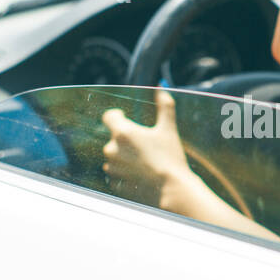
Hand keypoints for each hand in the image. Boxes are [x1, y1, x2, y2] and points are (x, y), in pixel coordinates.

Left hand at [101, 89, 192, 209]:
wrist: (171, 190)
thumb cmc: (170, 158)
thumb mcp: (169, 129)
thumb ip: (164, 106)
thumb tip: (161, 89)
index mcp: (123, 133)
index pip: (108, 116)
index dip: (117, 115)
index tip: (125, 117)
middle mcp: (112, 149)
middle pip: (113, 138)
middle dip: (126, 140)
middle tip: (145, 145)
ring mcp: (112, 168)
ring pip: (114, 157)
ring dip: (125, 157)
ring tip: (145, 162)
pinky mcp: (115, 183)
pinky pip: (116, 174)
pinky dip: (125, 173)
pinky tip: (141, 175)